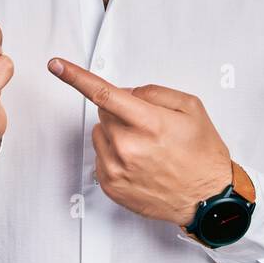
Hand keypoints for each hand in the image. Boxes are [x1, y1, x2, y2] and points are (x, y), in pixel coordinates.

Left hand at [46, 57, 232, 225]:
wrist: (207, 198)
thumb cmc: (201, 155)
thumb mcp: (190, 108)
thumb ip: (153, 92)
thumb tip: (127, 92)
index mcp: (148, 123)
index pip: (104, 93)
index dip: (76, 76)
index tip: (56, 65)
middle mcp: (128, 147)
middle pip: (104, 112)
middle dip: (121, 113)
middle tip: (149, 127)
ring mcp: (116, 169)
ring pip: (100, 134)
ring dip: (116, 134)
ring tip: (146, 148)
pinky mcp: (110, 185)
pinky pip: (101, 156)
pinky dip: (115, 155)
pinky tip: (140, 164)